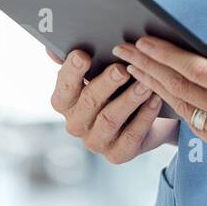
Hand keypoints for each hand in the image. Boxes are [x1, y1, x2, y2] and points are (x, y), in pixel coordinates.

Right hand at [48, 47, 167, 163]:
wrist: (139, 117)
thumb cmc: (113, 88)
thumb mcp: (96, 72)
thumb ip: (75, 61)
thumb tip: (52, 50)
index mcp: (64, 102)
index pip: (63, 86)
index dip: (72, 71)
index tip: (83, 55)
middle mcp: (76, 124)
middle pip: (88, 102)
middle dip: (106, 83)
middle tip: (122, 69)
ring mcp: (96, 142)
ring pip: (110, 119)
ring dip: (128, 100)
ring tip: (144, 84)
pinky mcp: (117, 154)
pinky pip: (131, 136)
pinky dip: (144, 116)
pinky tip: (154, 100)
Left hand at [114, 35, 206, 170]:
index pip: (196, 71)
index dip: (165, 55)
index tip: (143, 41)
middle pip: (183, 91)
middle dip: (149, 69)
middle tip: (125, 51)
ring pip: (187, 112)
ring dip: (158, 90)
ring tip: (136, 70)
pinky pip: (201, 131)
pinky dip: (181, 111)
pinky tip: (165, 95)